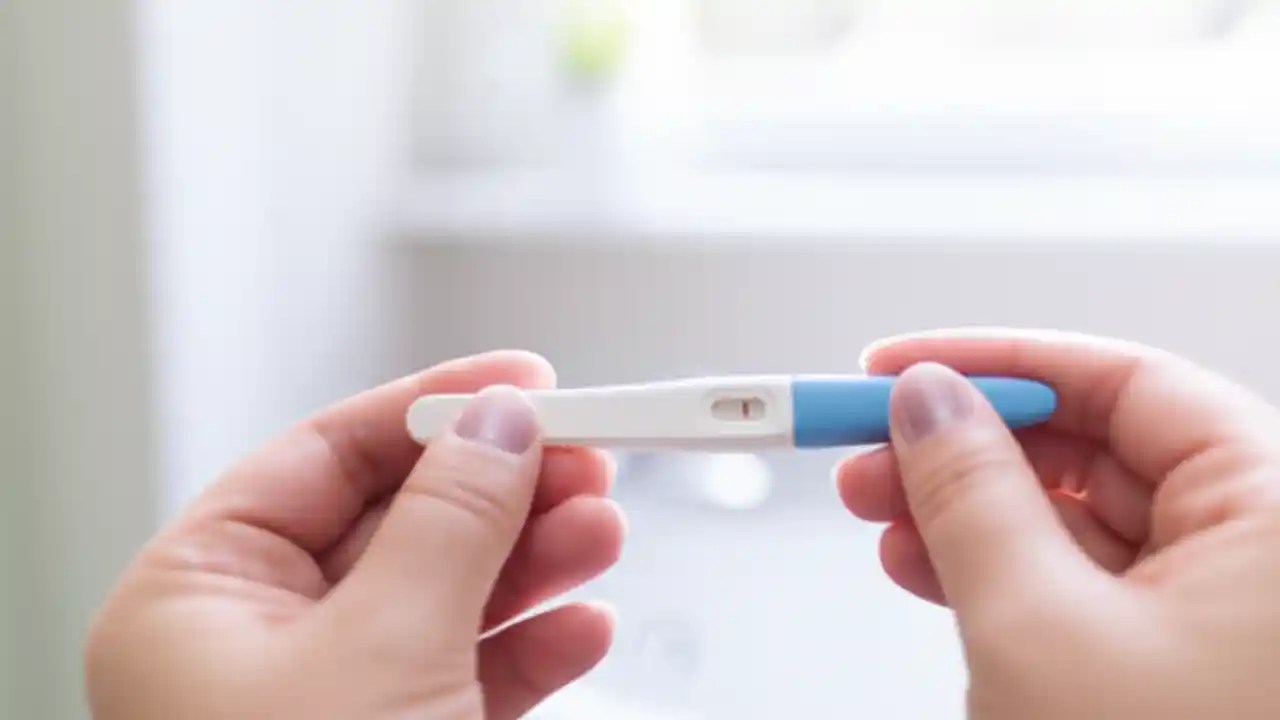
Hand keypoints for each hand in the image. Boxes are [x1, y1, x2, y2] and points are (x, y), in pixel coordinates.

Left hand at [86, 351, 626, 718]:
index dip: (429, 410)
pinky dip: (534, 647)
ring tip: (603, 527)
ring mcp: (328, 701)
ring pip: (444, 594)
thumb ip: (448, 524)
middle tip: (584, 454)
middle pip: (396, 521)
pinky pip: (467, 672)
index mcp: (197, 598)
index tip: (522, 383)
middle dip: (500, 489)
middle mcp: (253, 644)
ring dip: (533, 560)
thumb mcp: (384, 653)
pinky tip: (585, 620)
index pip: (322, 458)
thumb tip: (499, 425)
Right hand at [837, 330, 1279, 718]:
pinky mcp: (1187, 658)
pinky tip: (925, 562)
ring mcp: (1233, 608)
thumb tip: (928, 404)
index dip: (998, 364)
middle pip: (1097, 446)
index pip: (1128, 382)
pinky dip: (1001, 569)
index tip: (900, 367)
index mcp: (1279, 512)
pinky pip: (1086, 581)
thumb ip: (973, 496)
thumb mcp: (1037, 628)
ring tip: (879, 510)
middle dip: (966, 444)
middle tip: (869, 444)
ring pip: (1081, 516)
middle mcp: (1269, 548)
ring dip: (968, 510)